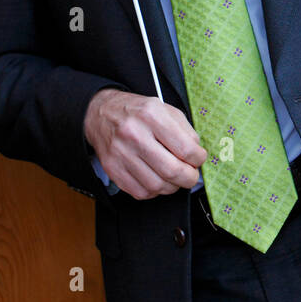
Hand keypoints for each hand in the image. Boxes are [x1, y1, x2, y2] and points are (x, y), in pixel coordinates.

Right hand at [84, 88, 207, 199]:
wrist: (102, 113)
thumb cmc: (137, 112)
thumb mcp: (165, 109)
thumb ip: (185, 131)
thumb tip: (197, 156)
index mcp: (151, 115)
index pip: (185, 148)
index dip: (198, 159)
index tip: (198, 159)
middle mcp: (134, 134)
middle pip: (172, 171)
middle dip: (189, 178)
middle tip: (191, 175)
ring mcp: (121, 153)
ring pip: (157, 186)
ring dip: (172, 186)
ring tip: (173, 176)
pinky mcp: (113, 169)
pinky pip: (141, 192)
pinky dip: (154, 190)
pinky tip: (156, 178)